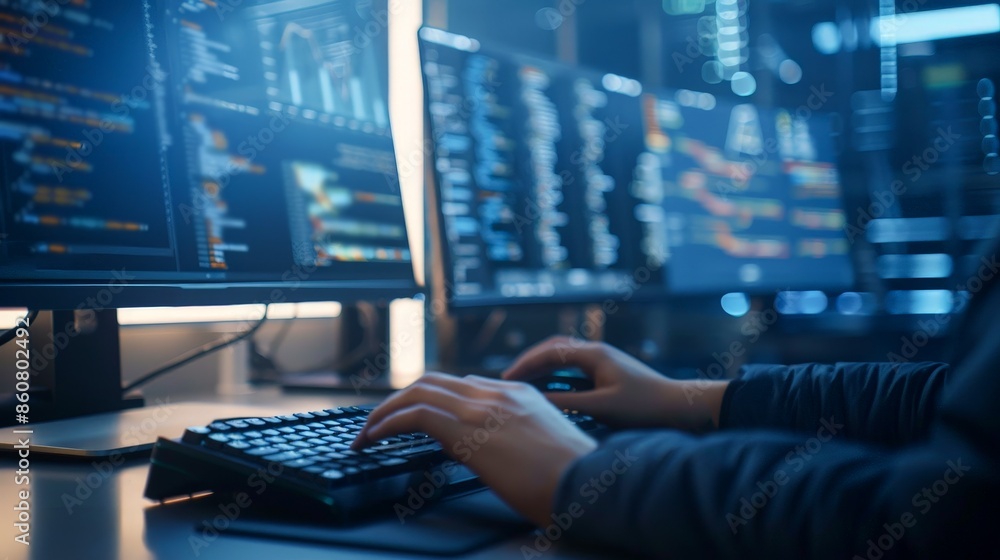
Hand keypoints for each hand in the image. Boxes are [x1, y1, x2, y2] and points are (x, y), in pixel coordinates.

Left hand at [352, 373, 597, 525]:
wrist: (588, 483)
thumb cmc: (574, 477)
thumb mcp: (548, 446)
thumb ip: (522, 437)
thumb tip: (501, 451)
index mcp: (520, 394)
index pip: (464, 384)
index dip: (433, 399)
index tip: (415, 417)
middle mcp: (498, 392)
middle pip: (435, 380)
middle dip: (402, 398)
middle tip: (381, 421)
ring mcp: (483, 407)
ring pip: (418, 391)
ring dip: (386, 410)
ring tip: (368, 431)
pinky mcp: (468, 429)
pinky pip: (414, 414)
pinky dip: (387, 422)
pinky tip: (374, 438)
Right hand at [503, 337, 729, 431]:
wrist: (681, 408)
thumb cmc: (644, 406)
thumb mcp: (601, 407)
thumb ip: (567, 403)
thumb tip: (535, 401)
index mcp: (594, 354)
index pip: (550, 351)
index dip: (525, 364)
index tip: (506, 378)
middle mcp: (597, 352)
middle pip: (554, 349)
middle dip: (530, 362)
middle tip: (510, 378)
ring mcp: (604, 362)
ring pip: (565, 358)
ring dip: (543, 369)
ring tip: (524, 384)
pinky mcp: (609, 374)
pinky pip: (575, 370)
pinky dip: (558, 378)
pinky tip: (550, 393)